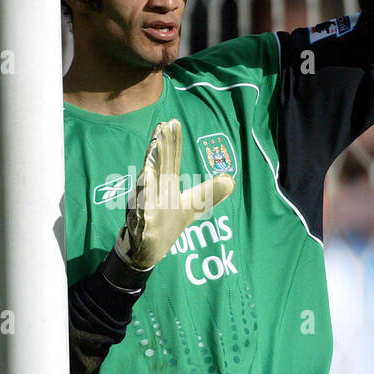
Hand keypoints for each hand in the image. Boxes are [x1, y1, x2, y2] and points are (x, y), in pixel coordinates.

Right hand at [114, 119, 234, 270]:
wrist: (144, 251)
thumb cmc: (164, 226)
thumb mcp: (191, 208)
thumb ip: (207, 193)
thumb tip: (231, 179)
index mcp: (165, 185)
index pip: (170, 160)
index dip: (173, 142)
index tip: (174, 122)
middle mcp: (154, 191)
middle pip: (159, 166)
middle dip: (161, 146)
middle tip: (164, 126)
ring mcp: (147, 206)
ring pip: (148, 183)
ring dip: (151, 164)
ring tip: (154, 146)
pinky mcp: (143, 224)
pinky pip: (142, 208)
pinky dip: (143, 195)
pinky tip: (145, 179)